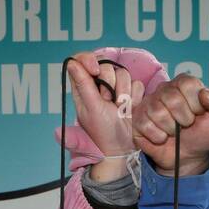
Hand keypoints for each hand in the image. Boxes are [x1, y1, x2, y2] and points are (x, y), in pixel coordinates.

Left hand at [65, 52, 141, 182]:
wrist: (123, 148)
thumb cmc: (103, 132)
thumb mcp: (91, 108)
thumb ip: (83, 84)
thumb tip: (71, 62)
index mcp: (83, 87)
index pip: (82, 60)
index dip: (89, 60)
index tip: (95, 70)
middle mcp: (99, 85)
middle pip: (106, 66)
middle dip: (110, 85)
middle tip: (108, 103)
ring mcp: (117, 88)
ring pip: (124, 74)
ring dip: (123, 94)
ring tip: (119, 110)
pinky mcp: (132, 93)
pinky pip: (137, 84)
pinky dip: (134, 98)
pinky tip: (130, 111)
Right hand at [132, 74, 208, 176]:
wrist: (188, 156)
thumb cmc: (201, 133)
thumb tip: (205, 94)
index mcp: (184, 83)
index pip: (187, 84)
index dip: (195, 104)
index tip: (198, 114)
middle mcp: (164, 89)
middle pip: (172, 99)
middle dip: (184, 119)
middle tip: (185, 125)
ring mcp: (149, 103)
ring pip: (158, 113)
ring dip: (170, 129)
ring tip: (173, 132)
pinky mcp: (138, 119)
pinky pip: (145, 125)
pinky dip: (157, 137)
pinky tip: (162, 137)